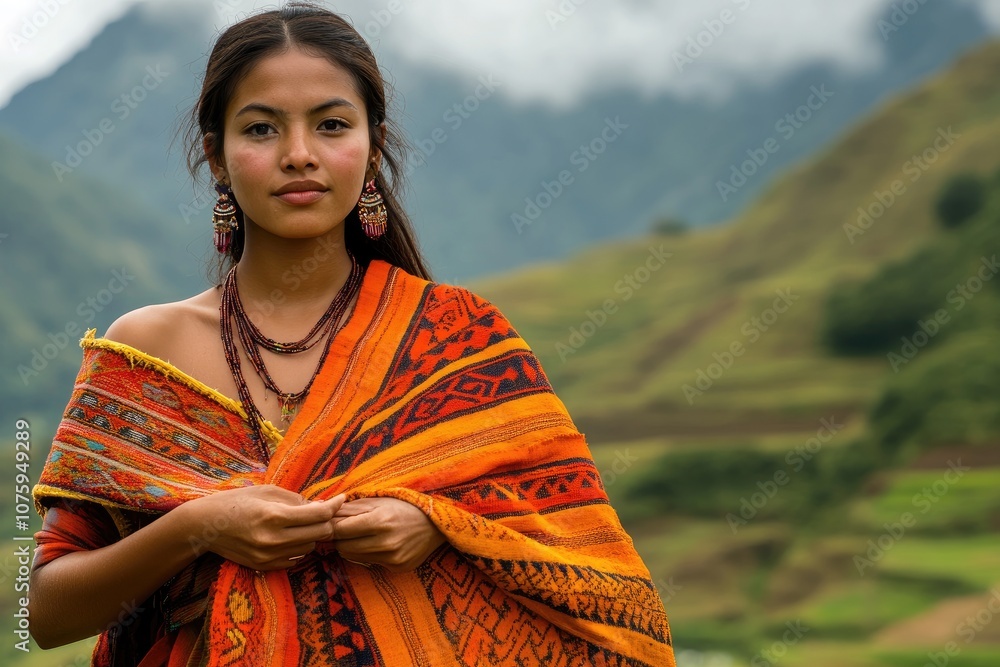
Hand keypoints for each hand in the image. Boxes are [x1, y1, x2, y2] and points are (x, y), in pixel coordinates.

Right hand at [181, 485, 343, 570]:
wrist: (206, 526)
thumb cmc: (236, 502)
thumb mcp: (267, 491)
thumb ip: (295, 499)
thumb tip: (319, 505)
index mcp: (275, 516)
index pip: (318, 515)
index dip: (334, 506)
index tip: (342, 498)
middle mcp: (273, 539)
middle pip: (319, 534)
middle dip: (327, 521)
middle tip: (324, 511)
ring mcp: (269, 556)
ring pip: (310, 548)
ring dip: (313, 535)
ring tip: (302, 523)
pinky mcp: (265, 566)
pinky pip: (295, 559)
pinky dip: (299, 548)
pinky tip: (290, 536)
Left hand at [331, 497, 445, 572]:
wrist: (435, 524)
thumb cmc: (404, 507)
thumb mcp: (378, 501)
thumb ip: (350, 508)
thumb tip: (323, 509)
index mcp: (380, 521)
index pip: (340, 530)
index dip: (332, 526)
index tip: (332, 522)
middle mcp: (386, 542)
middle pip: (343, 546)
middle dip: (340, 538)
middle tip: (345, 529)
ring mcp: (392, 558)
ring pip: (353, 557)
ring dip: (351, 546)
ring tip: (359, 535)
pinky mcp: (397, 567)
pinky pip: (369, 562)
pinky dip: (367, 553)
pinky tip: (376, 543)